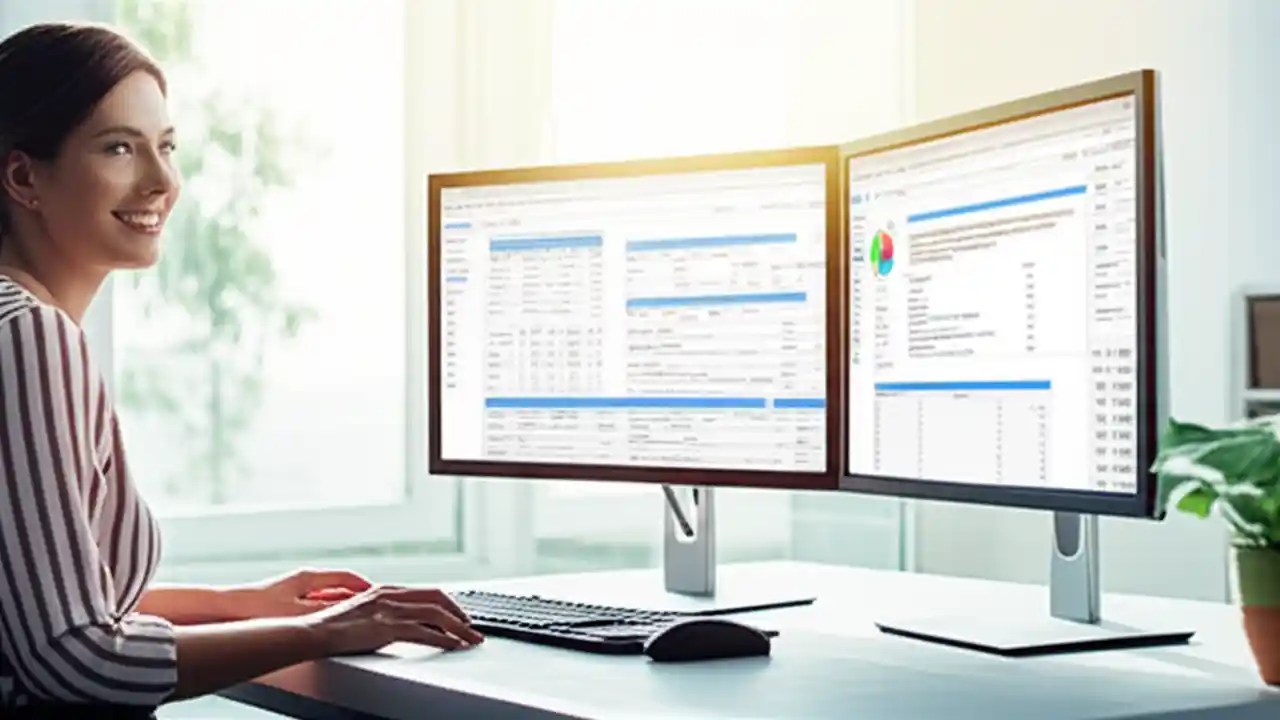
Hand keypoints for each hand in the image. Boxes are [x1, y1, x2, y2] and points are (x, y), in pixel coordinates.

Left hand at [233, 567, 372, 619]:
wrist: (226, 609)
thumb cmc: (260, 607)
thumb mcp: (299, 612)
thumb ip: (326, 610)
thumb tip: (350, 610)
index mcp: (310, 577)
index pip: (347, 578)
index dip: (366, 586)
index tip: (381, 594)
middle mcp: (304, 580)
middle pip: (339, 588)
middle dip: (357, 598)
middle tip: (374, 608)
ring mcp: (294, 590)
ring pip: (327, 597)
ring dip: (342, 606)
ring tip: (355, 617)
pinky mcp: (285, 602)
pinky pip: (315, 605)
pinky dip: (327, 612)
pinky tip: (326, 625)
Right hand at [305, 586, 484, 654]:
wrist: (313, 632)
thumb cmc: (332, 627)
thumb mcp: (363, 613)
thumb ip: (383, 613)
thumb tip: (403, 623)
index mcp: (386, 590)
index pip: (426, 591)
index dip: (447, 603)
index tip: (459, 614)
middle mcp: (391, 595)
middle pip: (437, 598)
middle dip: (459, 612)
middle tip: (472, 626)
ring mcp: (390, 610)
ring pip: (437, 615)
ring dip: (459, 628)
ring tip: (472, 639)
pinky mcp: (387, 627)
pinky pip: (425, 633)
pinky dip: (444, 640)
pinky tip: (454, 646)